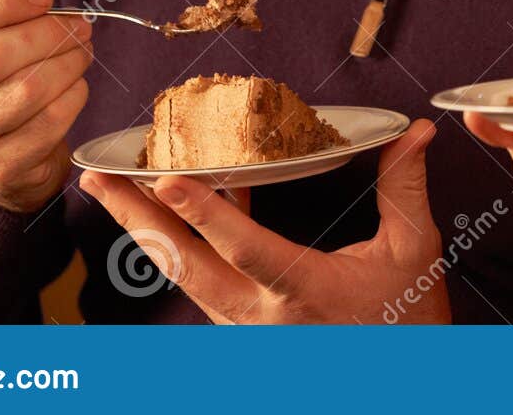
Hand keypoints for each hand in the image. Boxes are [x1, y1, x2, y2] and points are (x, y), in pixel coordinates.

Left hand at [79, 121, 446, 323]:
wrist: (402, 381)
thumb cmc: (408, 324)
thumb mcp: (413, 252)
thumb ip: (404, 188)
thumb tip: (414, 132)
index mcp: (303, 294)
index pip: (245, 249)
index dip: (207, 212)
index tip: (169, 179)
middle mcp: (261, 317)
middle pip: (184, 266)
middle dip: (136, 218)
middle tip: (98, 179)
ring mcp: (245, 328)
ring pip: (183, 276)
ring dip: (147, 230)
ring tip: (115, 188)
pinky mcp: (243, 328)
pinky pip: (202, 281)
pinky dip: (182, 242)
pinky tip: (177, 203)